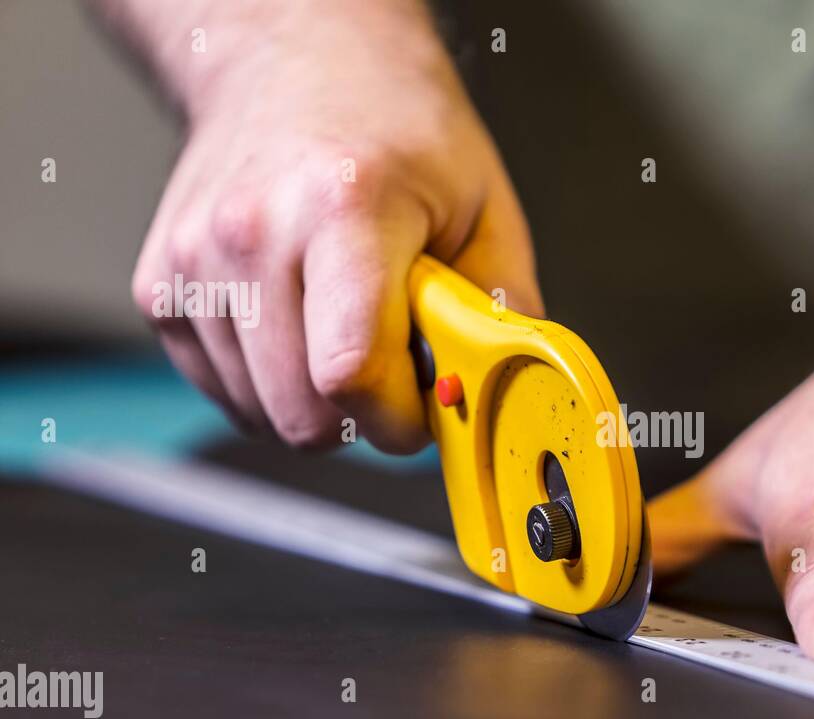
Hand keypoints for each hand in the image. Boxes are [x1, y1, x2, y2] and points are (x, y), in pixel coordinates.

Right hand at [131, 11, 539, 449]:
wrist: (297, 58)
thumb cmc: (395, 128)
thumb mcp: (483, 207)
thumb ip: (501, 311)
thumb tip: (506, 394)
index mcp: (342, 209)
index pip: (351, 373)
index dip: (398, 417)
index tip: (423, 406)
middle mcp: (252, 233)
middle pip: (302, 413)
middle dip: (363, 418)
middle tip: (393, 370)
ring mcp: (195, 260)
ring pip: (260, 414)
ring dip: (316, 403)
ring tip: (345, 329)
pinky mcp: (160, 285)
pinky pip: (222, 391)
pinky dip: (270, 384)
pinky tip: (300, 326)